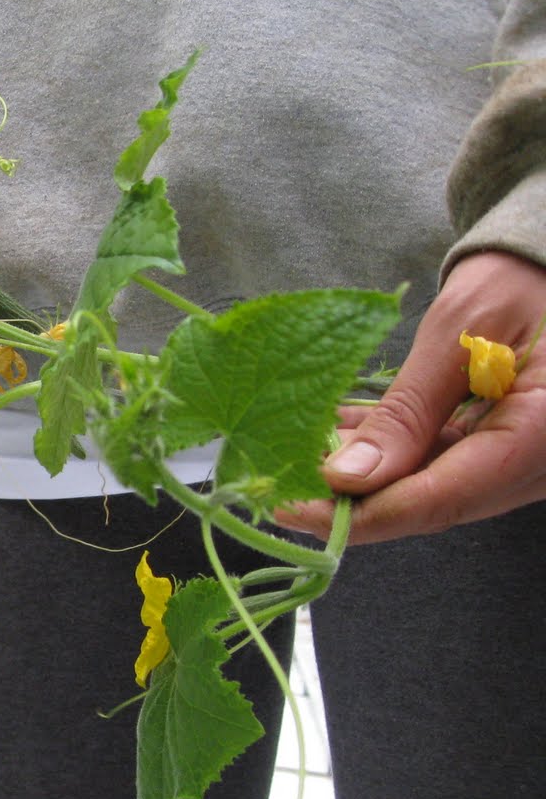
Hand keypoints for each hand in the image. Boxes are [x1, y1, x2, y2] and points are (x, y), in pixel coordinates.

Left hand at [279, 250, 545, 542]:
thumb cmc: (520, 284)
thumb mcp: (459, 334)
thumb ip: (409, 412)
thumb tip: (348, 478)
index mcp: (543, 436)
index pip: (439, 500)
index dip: (360, 515)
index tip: (292, 510)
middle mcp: (541, 465)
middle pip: (432, 505)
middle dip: (351, 500)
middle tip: (280, 487)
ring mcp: (524, 463)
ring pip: (430, 490)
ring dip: (363, 477)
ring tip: (297, 457)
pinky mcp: (505, 451)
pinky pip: (441, 466)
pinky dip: (389, 455)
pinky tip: (336, 440)